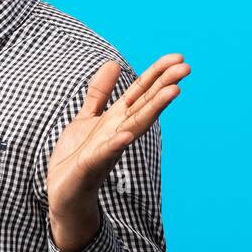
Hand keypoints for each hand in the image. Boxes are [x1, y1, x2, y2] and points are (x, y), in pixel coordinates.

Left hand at [46, 54, 190, 251]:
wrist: (64, 194)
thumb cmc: (77, 157)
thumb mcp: (86, 118)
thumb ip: (100, 93)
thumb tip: (114, 63)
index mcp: (116, 120)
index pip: (141, 93)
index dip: (157, 74)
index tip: (178, 57)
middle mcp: (118, 133)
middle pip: (145, 106)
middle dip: (164, 86)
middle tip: (187, 67)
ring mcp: (107, 150)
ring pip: (134, 126)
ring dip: (153, 109)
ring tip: (173, 90)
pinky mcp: (90, 166)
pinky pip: (104, 154)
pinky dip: (116, 144)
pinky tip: (126, 134)